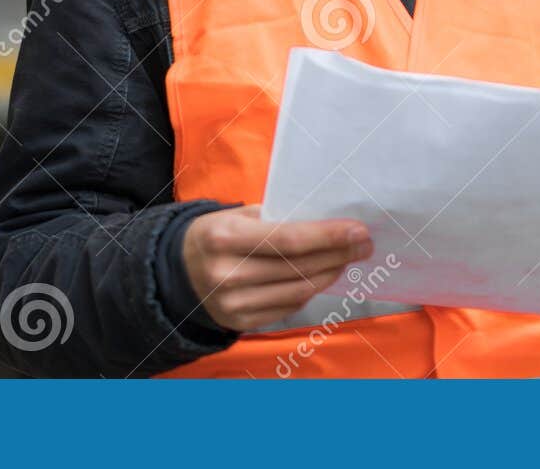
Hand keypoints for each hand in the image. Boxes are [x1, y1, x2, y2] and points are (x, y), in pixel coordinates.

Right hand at [181, 205, 372, 331]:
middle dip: (338, 254)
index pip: (289, 240)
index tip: (359, 230)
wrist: (175, 272)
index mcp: (225, 238)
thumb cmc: (216, 234)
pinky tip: (323, 276)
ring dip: (329, 273)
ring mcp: (233, 304)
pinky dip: (310, 290)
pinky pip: (288, 307)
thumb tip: (329, 223)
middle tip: (364, 243)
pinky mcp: (240, 323)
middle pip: (299, 267)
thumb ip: (277, 219)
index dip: (329, 237)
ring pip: (299, 290)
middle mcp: (228, 274)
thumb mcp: (237, 215)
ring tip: (347, 258)